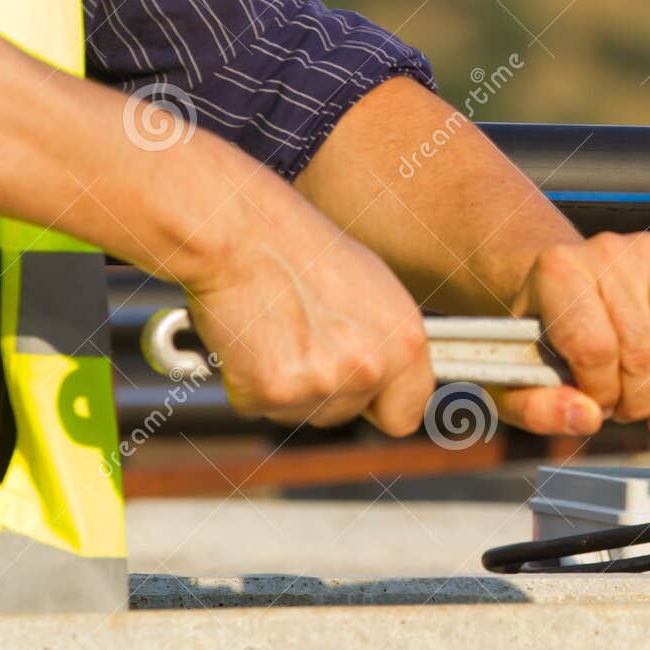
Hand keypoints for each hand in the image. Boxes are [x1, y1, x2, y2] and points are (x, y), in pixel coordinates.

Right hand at [181, 190, 434, 434]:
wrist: (243, 234)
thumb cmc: (302, 250)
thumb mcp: (372, 290)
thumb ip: (386, 341)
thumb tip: (388, 376)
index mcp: (406, 341)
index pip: (406, 413)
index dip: (380, 404)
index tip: (363, 395)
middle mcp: (372, 368)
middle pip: (348, 415)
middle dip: (325, 388)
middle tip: (302, 337)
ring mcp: (324, 383)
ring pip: (303, 414)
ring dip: (288, 386)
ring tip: (277, 331)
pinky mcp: (275, 392)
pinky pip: (260, 406)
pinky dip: (248, 381)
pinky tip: (251, 338)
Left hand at [502, 230, 649, 435]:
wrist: (566, 285)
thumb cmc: (541, 335)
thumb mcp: (514, 378)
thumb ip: (535, 407)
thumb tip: (587, 418)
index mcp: (556, 272)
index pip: (595, 349)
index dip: (603, 394)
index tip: (599, 408)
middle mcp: (605, 249)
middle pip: (642, 349)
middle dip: (642, 401)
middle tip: (632, 414)